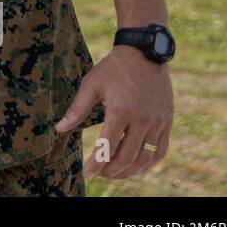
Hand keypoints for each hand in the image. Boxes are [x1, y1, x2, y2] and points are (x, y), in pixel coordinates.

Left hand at [56, 46, 173, 179]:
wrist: (144, 52)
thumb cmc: (113, 68)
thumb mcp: (91, 84)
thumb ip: (76, 109)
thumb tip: (59, 129)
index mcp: (121, 110)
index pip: (107, 147)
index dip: (96, 164)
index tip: (87, 173)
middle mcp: (142, 119)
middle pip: (127, 158)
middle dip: (111, 171)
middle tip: (99, 174)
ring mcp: (158, 122)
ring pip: (145, 158)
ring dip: (129, 171)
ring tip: (114, 173)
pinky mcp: (166, 121)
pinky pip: (160, 150)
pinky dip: (148, 163)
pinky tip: (136, 166)